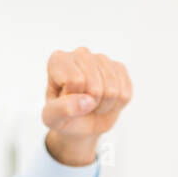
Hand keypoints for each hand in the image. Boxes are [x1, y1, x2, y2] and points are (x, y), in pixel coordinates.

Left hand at [41, 48, 132, 166]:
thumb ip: (62, 110)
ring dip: (103, 106)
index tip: (68, 101)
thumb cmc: (63, 116)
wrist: (82, 122)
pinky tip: (106, 100)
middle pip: (95, 87)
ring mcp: (102, 59)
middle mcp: (80, 54)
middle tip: (82, 105)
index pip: (75, 81)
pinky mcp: (119, 69)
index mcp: (58, 61)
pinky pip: (125, 93)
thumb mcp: (52, 118)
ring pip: (112, 90)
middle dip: (90, 105)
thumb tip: (87, 101)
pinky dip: (116, 105)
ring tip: (93, 104)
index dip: (74, 99)